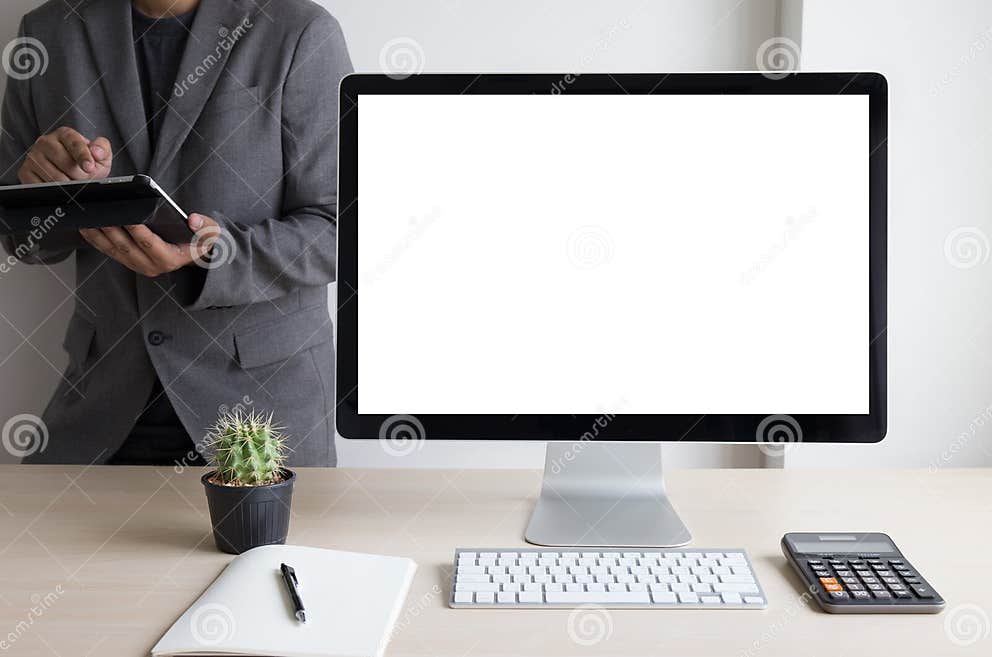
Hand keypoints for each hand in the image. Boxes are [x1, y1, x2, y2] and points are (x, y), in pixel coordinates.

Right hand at [17, 126, 112, 182]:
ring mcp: (33, 156)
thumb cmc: (86, 163)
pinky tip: (60, 188)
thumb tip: (96, 152)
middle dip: (80, 175)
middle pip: (65, 162)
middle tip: (85, 180)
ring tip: (74, 183)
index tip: (90, 167)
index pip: (74, 143)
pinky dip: (54, 191)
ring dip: (69, 186)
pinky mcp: (25, 171)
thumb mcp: (101, 155)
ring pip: (54, 177)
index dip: (83, 156)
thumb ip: (102, 149)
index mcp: (65, 134)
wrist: (73, 174)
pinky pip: (40, 185)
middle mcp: (45, 142)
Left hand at [79, 213, 220, 276]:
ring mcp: (138, 265)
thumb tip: (192, 220)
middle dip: (111, 230)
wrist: (193, 254)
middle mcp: (151, 266)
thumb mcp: (211, 233)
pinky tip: (85, 226)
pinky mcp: (128, 261)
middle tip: (99, 213)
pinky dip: (96, 239)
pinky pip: (108, 251)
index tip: (128, 217)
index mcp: (171, 259)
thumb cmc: (200, 240)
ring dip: (98, 235)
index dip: (138, 231)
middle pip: (126, 247)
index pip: (151, 244)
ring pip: (113, 250)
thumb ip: (205, 226)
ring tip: (86, 218)